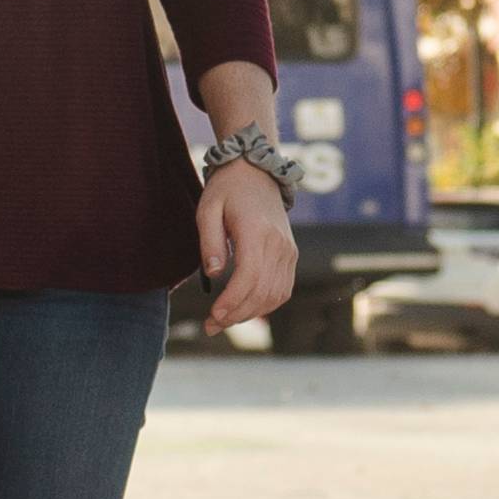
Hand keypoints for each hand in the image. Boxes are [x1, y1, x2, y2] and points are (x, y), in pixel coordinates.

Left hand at [195, 159, 295, 330]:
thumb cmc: (227, 190)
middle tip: (211, 326)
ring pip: (275, 295)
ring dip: (250, 314)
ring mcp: (289, 251)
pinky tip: (244, 309)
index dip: (232, 301)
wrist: (257, 172)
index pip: (249, 276)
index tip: (213, 315)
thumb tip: (214, 274)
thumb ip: (209, 242)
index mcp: (257, 231)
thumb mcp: (207, 209)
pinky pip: (283, 289)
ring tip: (224, 320)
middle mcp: (279, 244)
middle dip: (236, 315)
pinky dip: (265, 305)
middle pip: (262, 291)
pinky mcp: (291, 255)